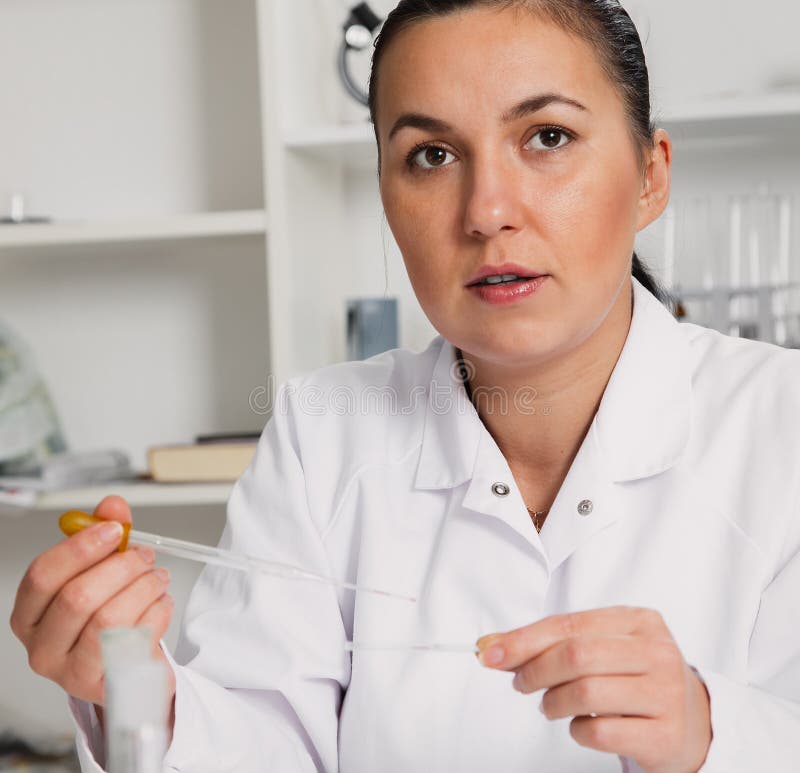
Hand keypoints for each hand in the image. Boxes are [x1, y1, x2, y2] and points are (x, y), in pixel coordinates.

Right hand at [9, 495, 174, 706]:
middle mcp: (42, 648)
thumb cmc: (106, 618)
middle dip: (122, 567)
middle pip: (78, 597)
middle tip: (145, 556)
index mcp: (30, 615)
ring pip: (110, 619)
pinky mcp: (108, 688)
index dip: (81, 547)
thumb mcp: (101, 572)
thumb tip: (112, 506)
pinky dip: (157, 613)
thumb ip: (105, 537)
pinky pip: (137, 641)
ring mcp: (72, 674)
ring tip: (157, 579)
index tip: (115, 529)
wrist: (128, 671)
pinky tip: (160, 604)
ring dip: (144, 588)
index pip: (42, 576)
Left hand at [475, 606, 711, 772]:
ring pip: (586, 693)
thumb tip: (494, 648)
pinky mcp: (665, 735)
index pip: (569, 625)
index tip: (490, 653)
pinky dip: (578, 730)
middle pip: (576, 656)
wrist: (693, 723)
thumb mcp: (603, 649)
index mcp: (639, 621)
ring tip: (552, 706)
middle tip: (522, 685)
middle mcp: (657, 652)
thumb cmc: (634, 678)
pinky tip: (582, 726)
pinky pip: (601, 731)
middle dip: (535, 671)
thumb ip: (554, 644)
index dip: (523, 640)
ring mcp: (666, 693)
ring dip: (554, 703)